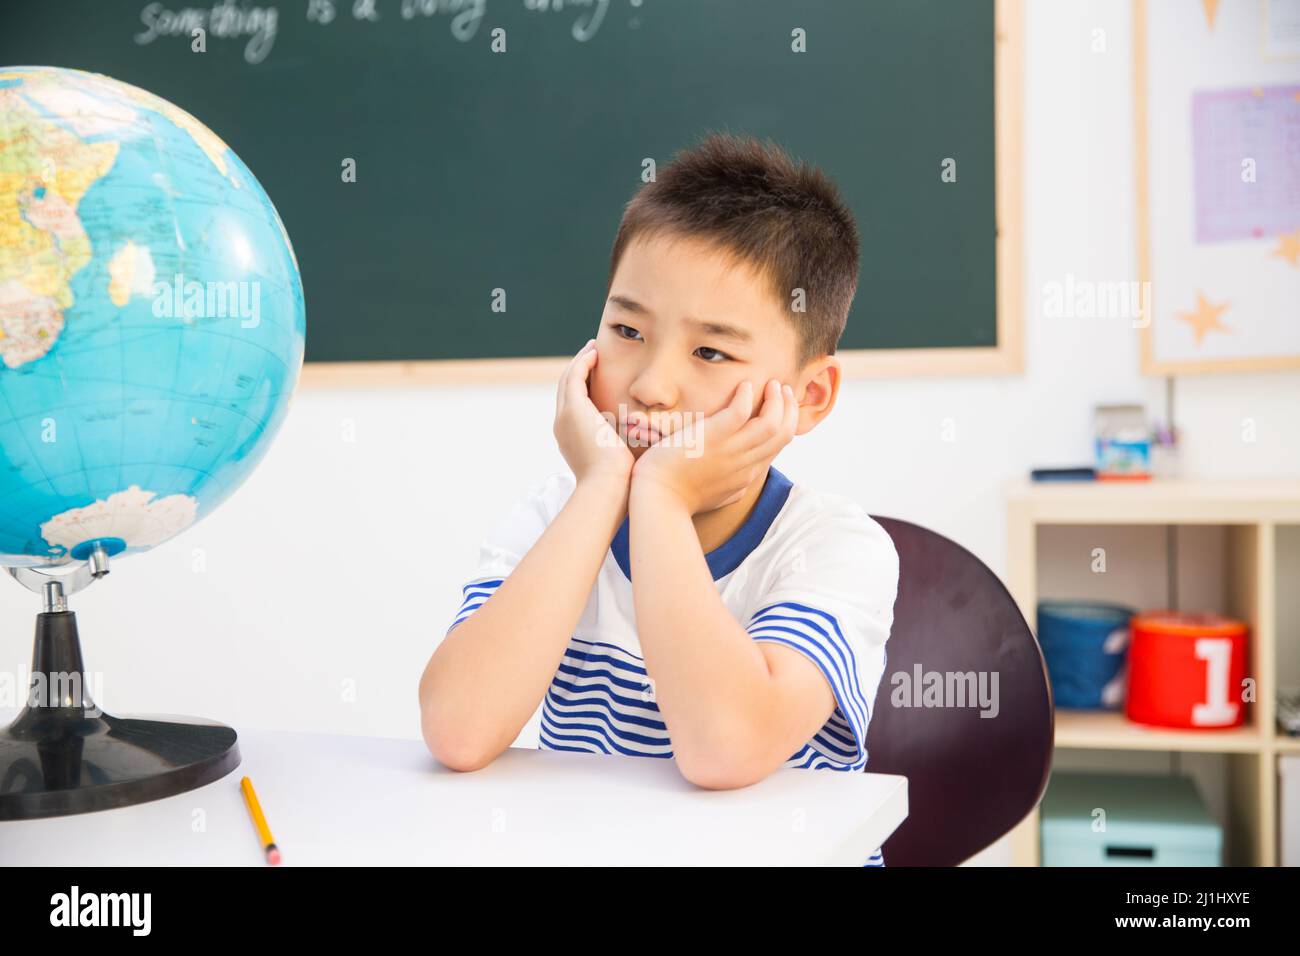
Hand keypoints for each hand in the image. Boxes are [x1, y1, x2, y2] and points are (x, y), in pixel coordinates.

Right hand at [553, 339, 633, 487]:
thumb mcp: (620, 461)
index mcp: (571, 439)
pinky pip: (574, 377)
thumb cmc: (620, 482)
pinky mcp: (573, 409)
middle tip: (592, 354)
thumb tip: (640, 445)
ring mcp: (565, 417)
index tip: (597, 374)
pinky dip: (582, 363)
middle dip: (578, 370)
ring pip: (568, 380)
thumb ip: (624, 448)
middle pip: (566, 390)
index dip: (583, 387)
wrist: (608, 488)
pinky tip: (595, 353)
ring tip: (593, 348)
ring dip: (580, 361)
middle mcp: (563, 426)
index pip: (574, 405)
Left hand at [630, 378, 798, 514]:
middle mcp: (745, 464)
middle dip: (788, 408)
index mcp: (746, 476)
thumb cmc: (679, 497)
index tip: (782, 408)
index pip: (777, 447)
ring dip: (776, 400)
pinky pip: (741, 411)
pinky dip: (747, 396)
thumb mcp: (717, 496)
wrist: (658, 499)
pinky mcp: (713, 437)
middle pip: (782, 434)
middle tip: (784, 390)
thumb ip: (733, 487)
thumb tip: (744, 483)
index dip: (786, 423)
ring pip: (771, 423)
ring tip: (772, 384)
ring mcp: (731, 451)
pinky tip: (744, 385)